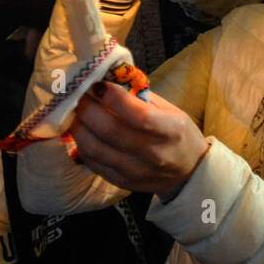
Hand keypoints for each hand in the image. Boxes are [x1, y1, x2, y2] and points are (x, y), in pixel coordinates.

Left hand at [69, 80, 209, 196]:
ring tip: (75, 114)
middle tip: (78, 96)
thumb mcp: (170, 110)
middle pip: (110, 131)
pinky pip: (93, 163)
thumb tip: (108, 81)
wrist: (188, 172)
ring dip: (79, 128)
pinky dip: (82, 146)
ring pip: (95, 149)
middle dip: (87, 109)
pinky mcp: (122, 182)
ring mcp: (136, 171)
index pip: (138, 115)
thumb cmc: (178, 134)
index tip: (97, 85)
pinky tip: (83, 133)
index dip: (112, 98)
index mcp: (171, 130)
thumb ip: (141, 98)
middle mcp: (154, 153)